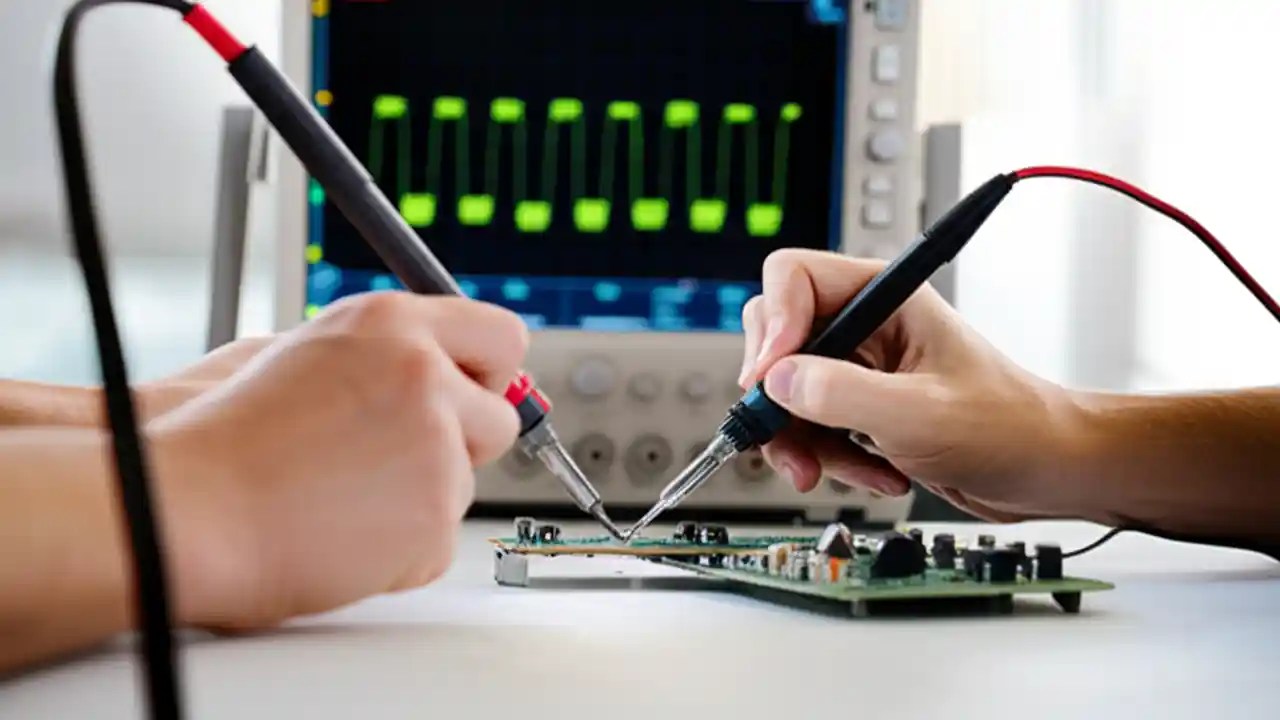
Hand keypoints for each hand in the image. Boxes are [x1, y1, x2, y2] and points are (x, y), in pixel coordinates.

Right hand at [150, 292, 528, 629]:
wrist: (187, 511)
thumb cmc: (225, 439)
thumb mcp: (306, 353)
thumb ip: (384, 354)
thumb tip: (441, 366)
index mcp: (393, 324)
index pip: (500, 335)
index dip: (488, 372)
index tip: (475, 393)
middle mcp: (426, 376)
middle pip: (501, 416)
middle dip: (463, 441)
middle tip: (395, 458)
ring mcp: (437, 448)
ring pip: (465, 482)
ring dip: (420, 495)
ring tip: (339, 495)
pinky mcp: (435, 518)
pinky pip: (439, 538)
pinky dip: (401, 547)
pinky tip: (341, 533)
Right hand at [738, 249, 1087, 522]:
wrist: (1045, 472)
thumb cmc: (1010, 428)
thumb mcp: (920, 413)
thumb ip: (841, 394)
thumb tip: (777, 381)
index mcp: (886, 297)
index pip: (794, 278)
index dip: (773, 325)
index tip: (770, 377)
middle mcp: (866, 326)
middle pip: (778, 339)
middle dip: (779, 397)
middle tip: (786, 437)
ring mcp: (861, 369)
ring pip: (788, 393)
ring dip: (805, 441)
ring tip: (841, 471)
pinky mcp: (859, 409)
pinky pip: (812, 428)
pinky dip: (830, 459)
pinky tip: (876, 474)